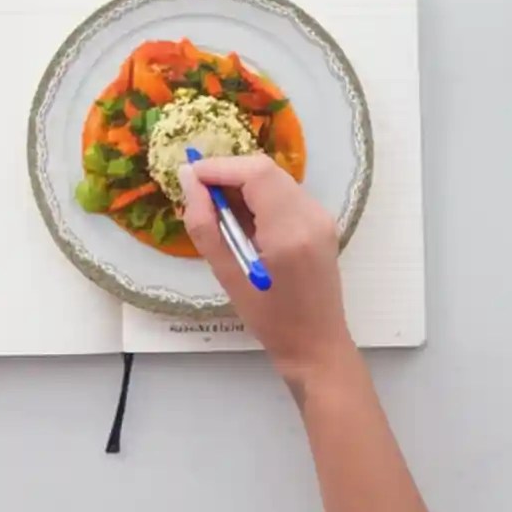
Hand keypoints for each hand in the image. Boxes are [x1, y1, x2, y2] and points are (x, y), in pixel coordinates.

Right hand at [178, 155, 353, 376]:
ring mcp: (322, 217)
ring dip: (243, 183)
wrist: (316, 344)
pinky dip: (260, 195)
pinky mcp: (322, 222)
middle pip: (266, 170)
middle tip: (199, 192)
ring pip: (275, 178)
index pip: (255, 174)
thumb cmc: (269, 319)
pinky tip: (245, 220)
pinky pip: (285, 193)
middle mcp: (311, 216)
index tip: (190, 175)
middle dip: (229, 172)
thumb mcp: (226, 276)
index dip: (219, 167)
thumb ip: (205, 225)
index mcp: (289, 232)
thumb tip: (188, 181)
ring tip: (219, 209)